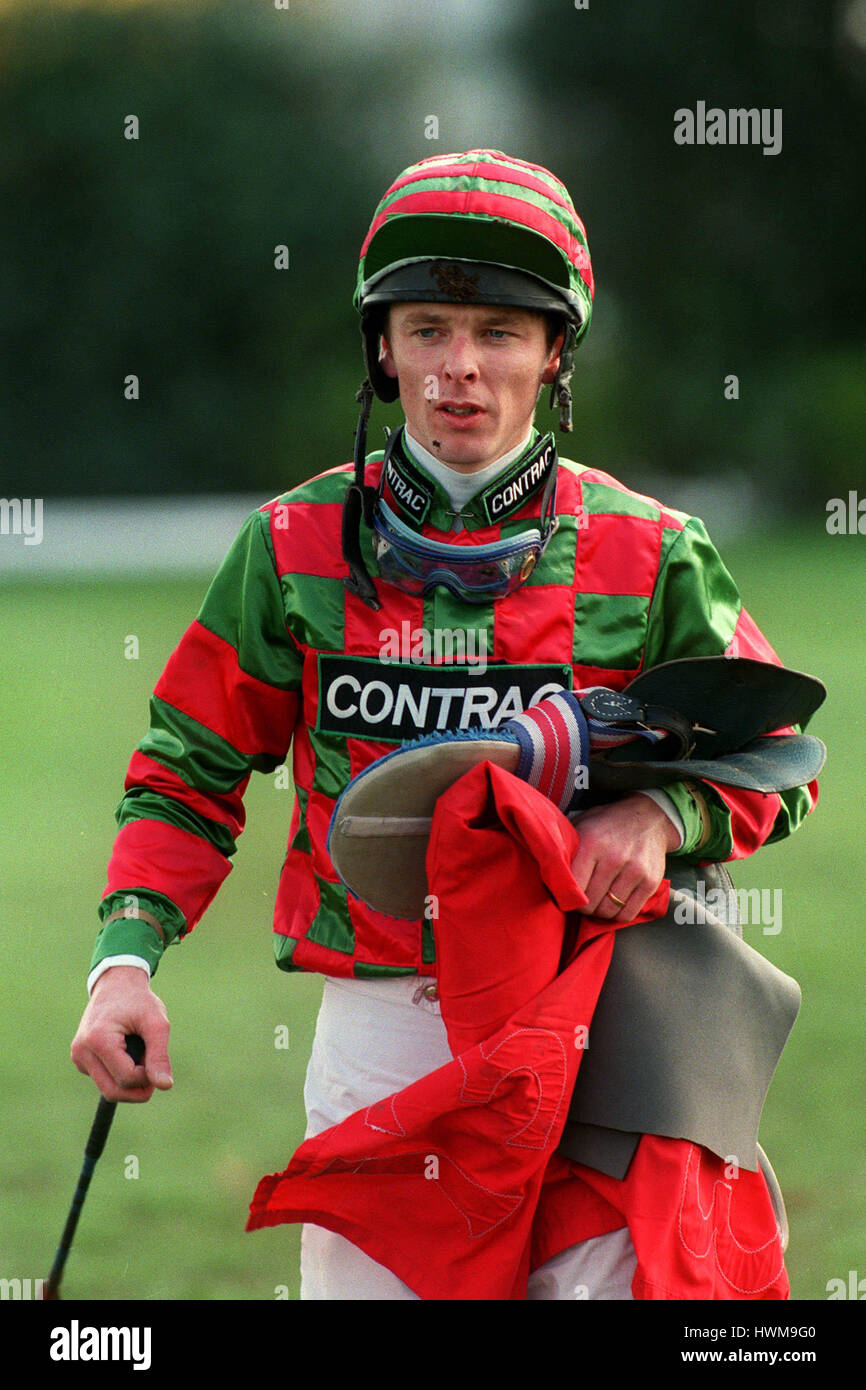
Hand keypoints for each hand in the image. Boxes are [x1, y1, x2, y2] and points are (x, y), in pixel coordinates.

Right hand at [70, 966, 172, 1101]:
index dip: (148, 1076)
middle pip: (113, 1091)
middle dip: (138, 1087)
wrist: (116, 984)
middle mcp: (81, 1051)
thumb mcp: (156, 1023)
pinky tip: (126, 1052)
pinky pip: (103, 1080)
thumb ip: (160, 1055)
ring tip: (140, 1054)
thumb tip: (164, 1087)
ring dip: (129, 1080)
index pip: (126, 1078)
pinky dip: (119, 1074)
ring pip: (108, 1089)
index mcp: (98, 1040)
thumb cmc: (138, 1000)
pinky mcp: (80, 1060)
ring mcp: (78, 1057)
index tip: (156, 1057)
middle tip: (153, 1068)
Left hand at [570, 794, 679, 920]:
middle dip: (583, 907)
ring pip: (608, 911)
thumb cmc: (607, 824)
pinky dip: (617, 915)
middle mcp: (614, 858)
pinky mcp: (650, 881)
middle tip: (582, 901)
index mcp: (592, 843)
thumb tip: (547, 875)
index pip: (573, 886)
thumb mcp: (582, 825)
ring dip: (600, 912)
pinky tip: (613, 905)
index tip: (567, 896)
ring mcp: (635, 870)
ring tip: (597, 902)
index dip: (567, 897)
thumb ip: (566, 849)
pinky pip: (628, 914)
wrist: (648, 817)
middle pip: (590, 902)